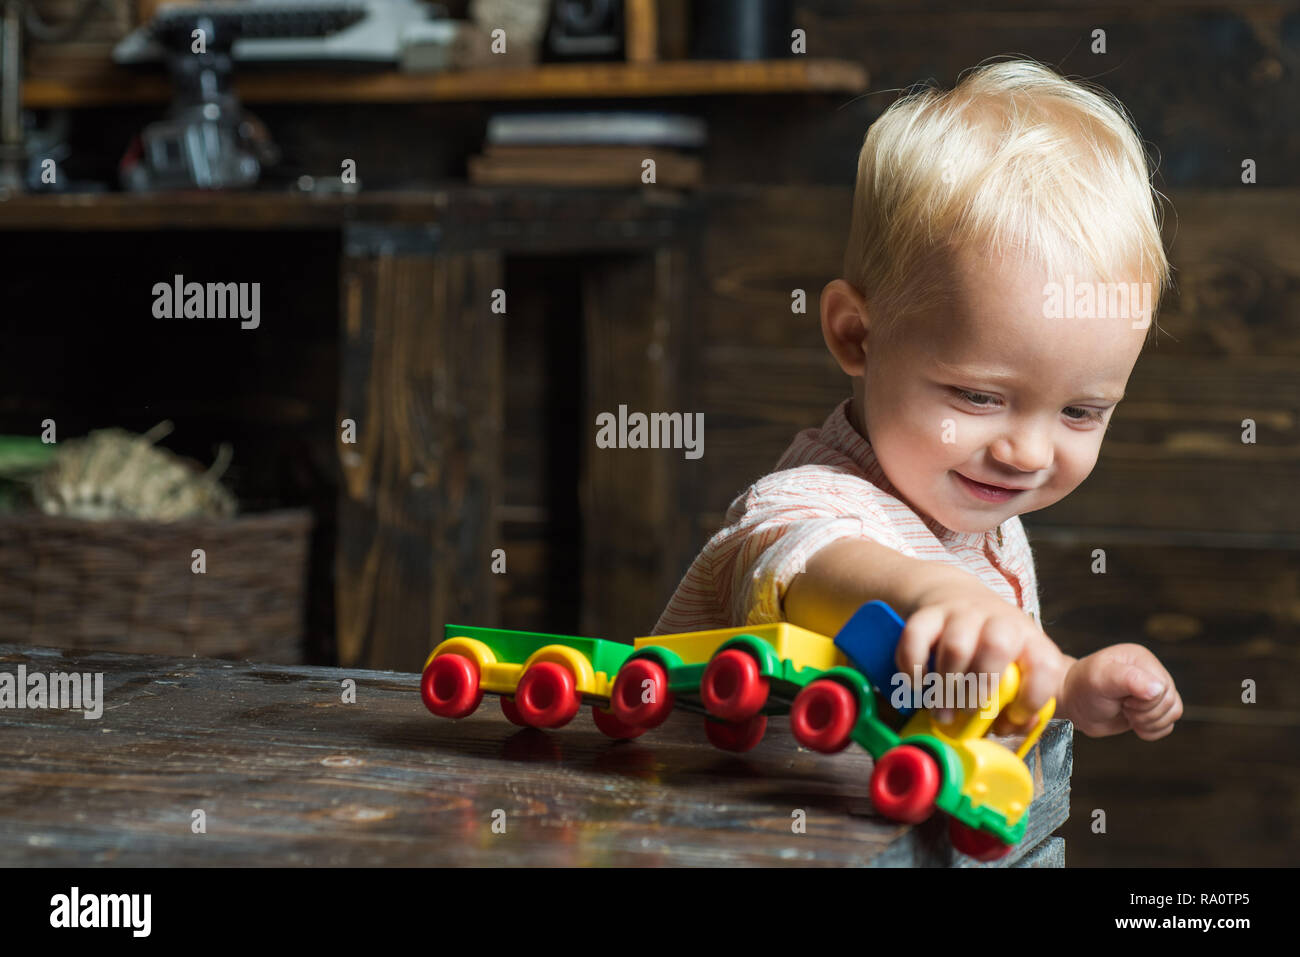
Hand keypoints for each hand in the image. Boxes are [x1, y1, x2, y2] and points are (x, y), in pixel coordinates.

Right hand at [896, 578, 1067, 730]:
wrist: (958, 598)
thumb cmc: (990, 649)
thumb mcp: (1016, 670)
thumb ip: (1020, 705)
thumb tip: (1015, 726)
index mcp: (1030, 639)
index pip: (1044, 665)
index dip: (1031, 698)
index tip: (1014, 717)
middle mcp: (999, 621)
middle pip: (996, 648)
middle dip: (979, 690)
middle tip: (966, 713)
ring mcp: (962, 614)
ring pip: (956, 646)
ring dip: (946, 688)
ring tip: (941, 711)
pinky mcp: (928, 614)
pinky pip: (915, 638)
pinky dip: (913, 669)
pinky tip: (918, 685)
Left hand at [1060, 643, 1181, 739]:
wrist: (1072, 704)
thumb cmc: (1081, 688)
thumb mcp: (1100, 680)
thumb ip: (1128, 679)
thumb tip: (1158, 688)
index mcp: (1141, 659)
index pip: (1164, 688)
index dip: (1145, 702)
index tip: (1122, 699)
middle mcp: (1150, 673)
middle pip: (1170, 703)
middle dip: (1145, 714)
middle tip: (1122, 707)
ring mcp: (1151, 691)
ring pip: (1172, 714)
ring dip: (1149, 722)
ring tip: (1126, 713)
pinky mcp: (1150, 708)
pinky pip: (1168, 724)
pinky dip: (1152, 730)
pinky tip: (1133, 723)